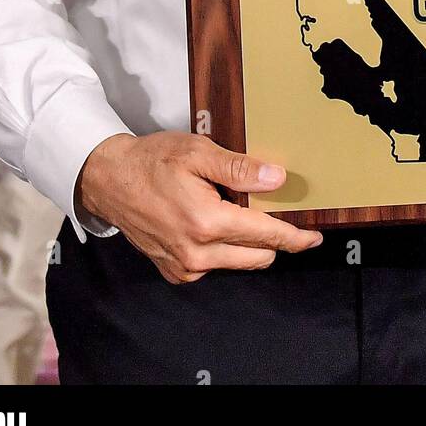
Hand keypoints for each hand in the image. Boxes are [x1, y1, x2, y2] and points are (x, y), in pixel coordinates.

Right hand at [77, 131, 322, 282]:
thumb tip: (277, 180)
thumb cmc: (153, 161)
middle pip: (258, 256)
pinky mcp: (175, 272)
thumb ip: (239, 169)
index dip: (295, 237)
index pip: (266, 236)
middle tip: (275, 212)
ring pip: (237, 264)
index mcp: (207, 223)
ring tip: (234, 210)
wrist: (110, 180)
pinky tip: (212, 222)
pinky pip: (214, 267)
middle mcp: (197, 253)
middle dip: (273, 239)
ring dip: (246, 244)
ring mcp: (184, 267)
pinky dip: (223, 250)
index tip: (315, 237)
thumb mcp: (198, 153)